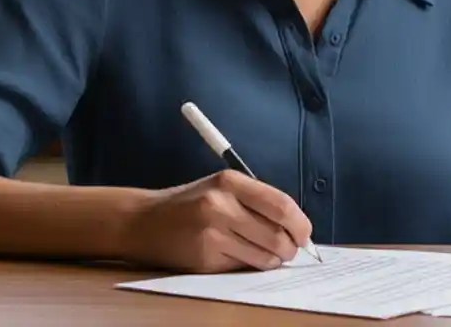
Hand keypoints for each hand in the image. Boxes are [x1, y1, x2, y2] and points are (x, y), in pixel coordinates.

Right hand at [123, 170, 312, 273]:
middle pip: (277, 235)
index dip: (301, 224)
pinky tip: (235, 255)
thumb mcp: (222, 189)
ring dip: (271, 260)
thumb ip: (257, 202)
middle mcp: (221, 205)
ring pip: (264, 256)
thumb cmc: (191, 204)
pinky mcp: (205, 258)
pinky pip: (242, 267)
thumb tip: (297, 229)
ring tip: (262, 253)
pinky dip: (248, 266)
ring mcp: (212, 233)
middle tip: (288, 250)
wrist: (145, 221)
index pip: (281, 205)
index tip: (305, 235)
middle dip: (290, 248)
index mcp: (230, 182)